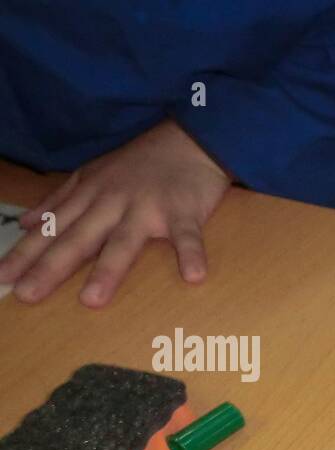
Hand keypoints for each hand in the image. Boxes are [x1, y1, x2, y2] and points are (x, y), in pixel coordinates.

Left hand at [0, 119, 230, 306]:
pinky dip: (191, 254)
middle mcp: (111, 203)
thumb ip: (61, 200)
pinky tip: (193, 276)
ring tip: (92, 300)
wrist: (189, 142)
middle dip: (51, 267)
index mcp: (89, 196)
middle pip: (78, 239)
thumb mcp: (92, 175)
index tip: (2, 278)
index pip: (51, 229)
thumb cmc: (141, 165)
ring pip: (124, 242)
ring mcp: (147, 209)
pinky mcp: (184, 212)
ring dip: (108, 270)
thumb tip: (29, 222)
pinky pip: (187, 236)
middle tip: (27, 295)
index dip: (25, 254)